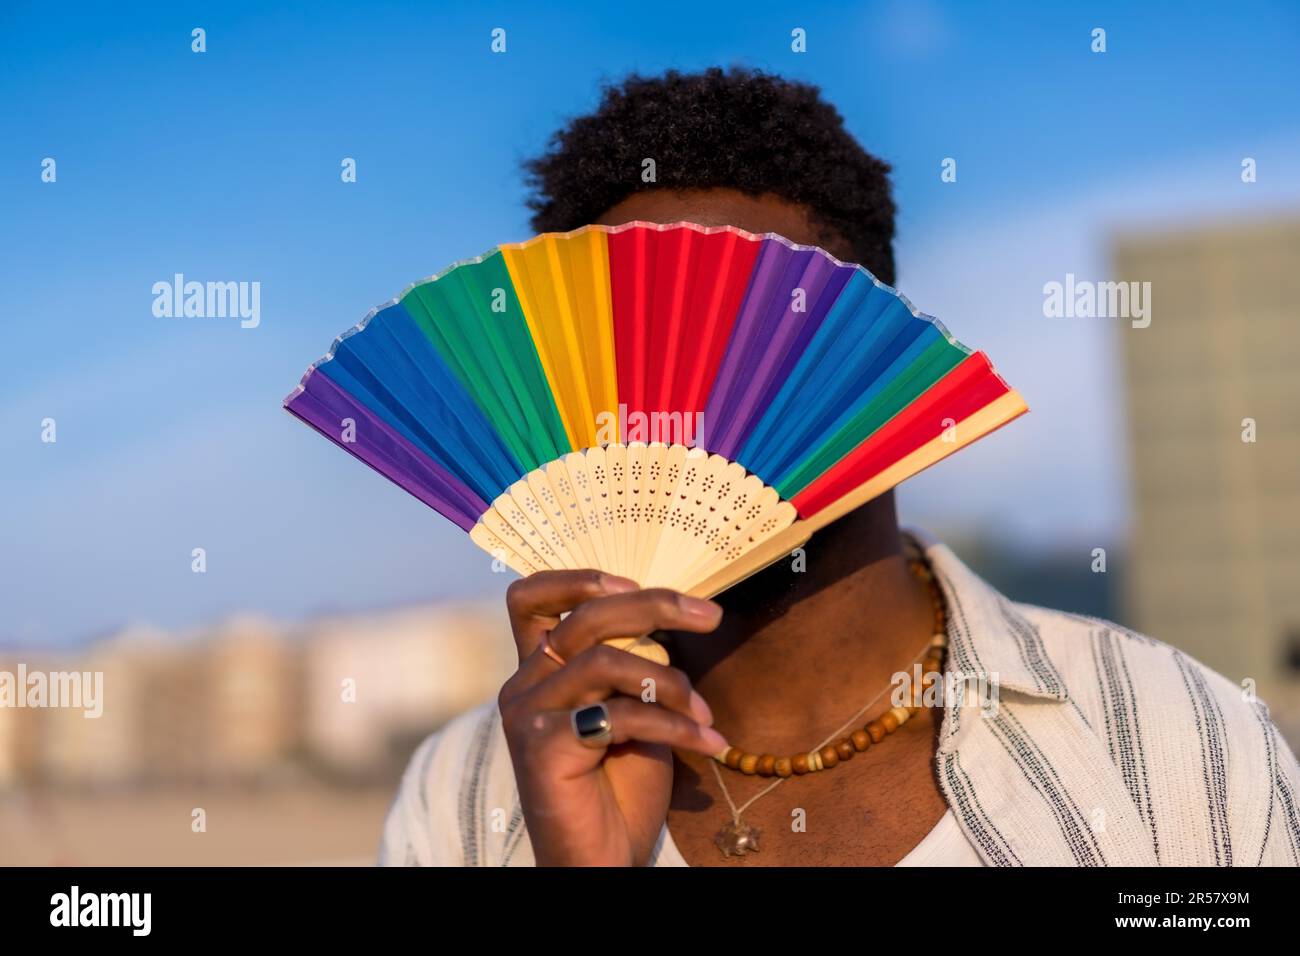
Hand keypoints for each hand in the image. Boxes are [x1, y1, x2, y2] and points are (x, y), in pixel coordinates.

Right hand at [497, 570, 726, 865]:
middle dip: (656, 605)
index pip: (531, 598)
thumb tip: (678, 612)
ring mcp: (527, 716)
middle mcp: (522, 685)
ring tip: (706, 715)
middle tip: (711, 616)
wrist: (600, 863)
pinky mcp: (542, 749)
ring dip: (673, 683)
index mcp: (536, 670)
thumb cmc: (619, 788)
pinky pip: (620, 714)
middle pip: (585, 616)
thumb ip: (634, 664)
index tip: (634, 582)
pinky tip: (708, 744)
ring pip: (607, 660)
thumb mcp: (630, 710)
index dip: (579, 578)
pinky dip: (675, 726)